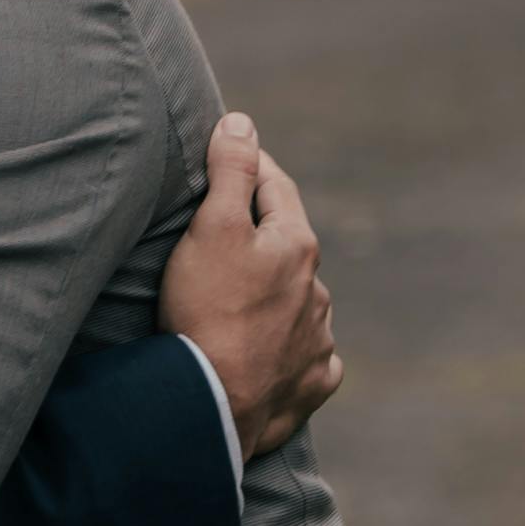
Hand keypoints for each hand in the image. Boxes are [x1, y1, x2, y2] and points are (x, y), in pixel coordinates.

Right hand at [160, 110, 342, 459]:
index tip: (229, 155)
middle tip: (225, 232)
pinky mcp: (310, 383)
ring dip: (280, 293)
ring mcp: (317, 339)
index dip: (250, 167)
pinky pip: (309, 356)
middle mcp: (317, 289)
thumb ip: (229, 172)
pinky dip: (294, 347)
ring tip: (243, 300)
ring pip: (301, 302)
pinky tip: (275, 352)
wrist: (215, 403)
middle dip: (263, 235)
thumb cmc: (207, 309)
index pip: (275, 187)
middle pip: (289, 246)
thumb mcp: (211, 227)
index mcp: (296, 245)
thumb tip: (242, 122)